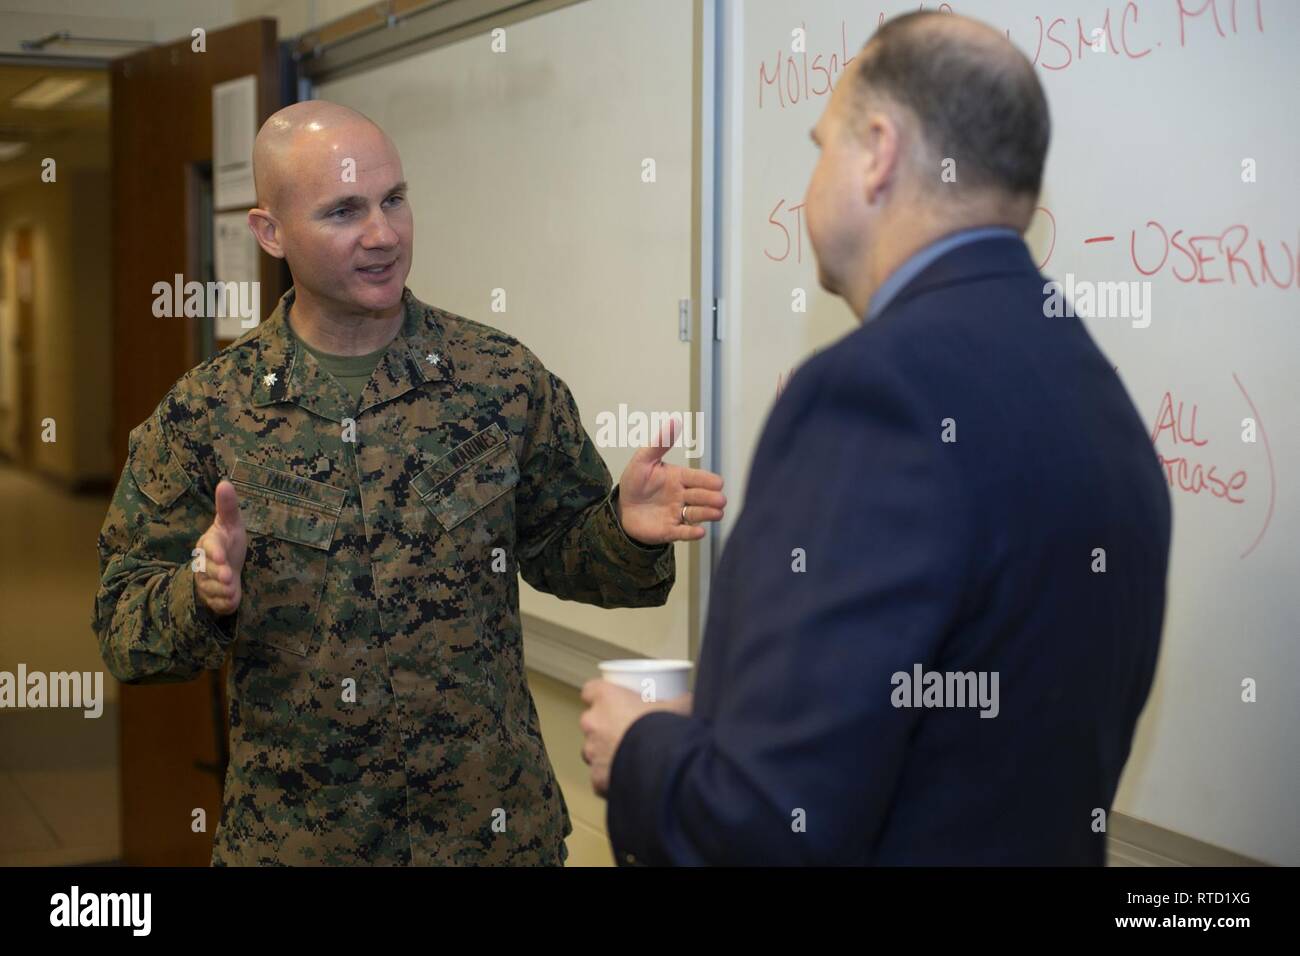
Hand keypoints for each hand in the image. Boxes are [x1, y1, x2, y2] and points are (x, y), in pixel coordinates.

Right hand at [194, 479, 247, 616]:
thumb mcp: (232, 524)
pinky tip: (231, 600)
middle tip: (228, 577)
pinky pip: (217, 604)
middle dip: (217, 574)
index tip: (221, 557)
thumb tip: (225, 482)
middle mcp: (203, 563)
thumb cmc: (229, 542)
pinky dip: (224, 604)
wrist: (226, 569)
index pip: (208, 547)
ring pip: (211, 589)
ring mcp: (206, 582)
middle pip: (207, 570)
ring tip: (231, 588)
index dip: (214, 553)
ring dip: (221, 590)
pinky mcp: (213, 598)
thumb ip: (228, 507)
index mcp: (209, 544)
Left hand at [579, 679, 692, 796]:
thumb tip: (690, 700)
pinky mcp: (597, 778)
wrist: (664, 765)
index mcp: (607, 698)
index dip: (600, 696)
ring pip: (593, 750)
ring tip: (628, 757)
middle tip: (627, 731)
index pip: (591, 690)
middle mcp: (593, 722)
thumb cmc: (665, 729)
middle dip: (605, 727)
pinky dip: (610, 779)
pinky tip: (627, 779)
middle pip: (591, 721)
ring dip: (605, 753)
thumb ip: (680, 700)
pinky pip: (600, 777)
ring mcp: (592, 752)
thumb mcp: (679, 706)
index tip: (614, 701)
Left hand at [616, 416, 725, 544]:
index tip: (717, 483)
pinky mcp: (670, 530)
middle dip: (713, 498)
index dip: (710, 481)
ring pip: (698, 514)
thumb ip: (660, 443)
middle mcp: (683, 496)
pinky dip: (692, 533)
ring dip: (708, 514)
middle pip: (704, 496)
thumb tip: (674, 421)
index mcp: (680, 478)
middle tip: (719, 500)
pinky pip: (684, 533)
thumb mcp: (643, 460)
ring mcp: (678, 514)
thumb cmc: (634, 482)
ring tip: (717, 513)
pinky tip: (700, 532)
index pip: (700, 478)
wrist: (621, 509)